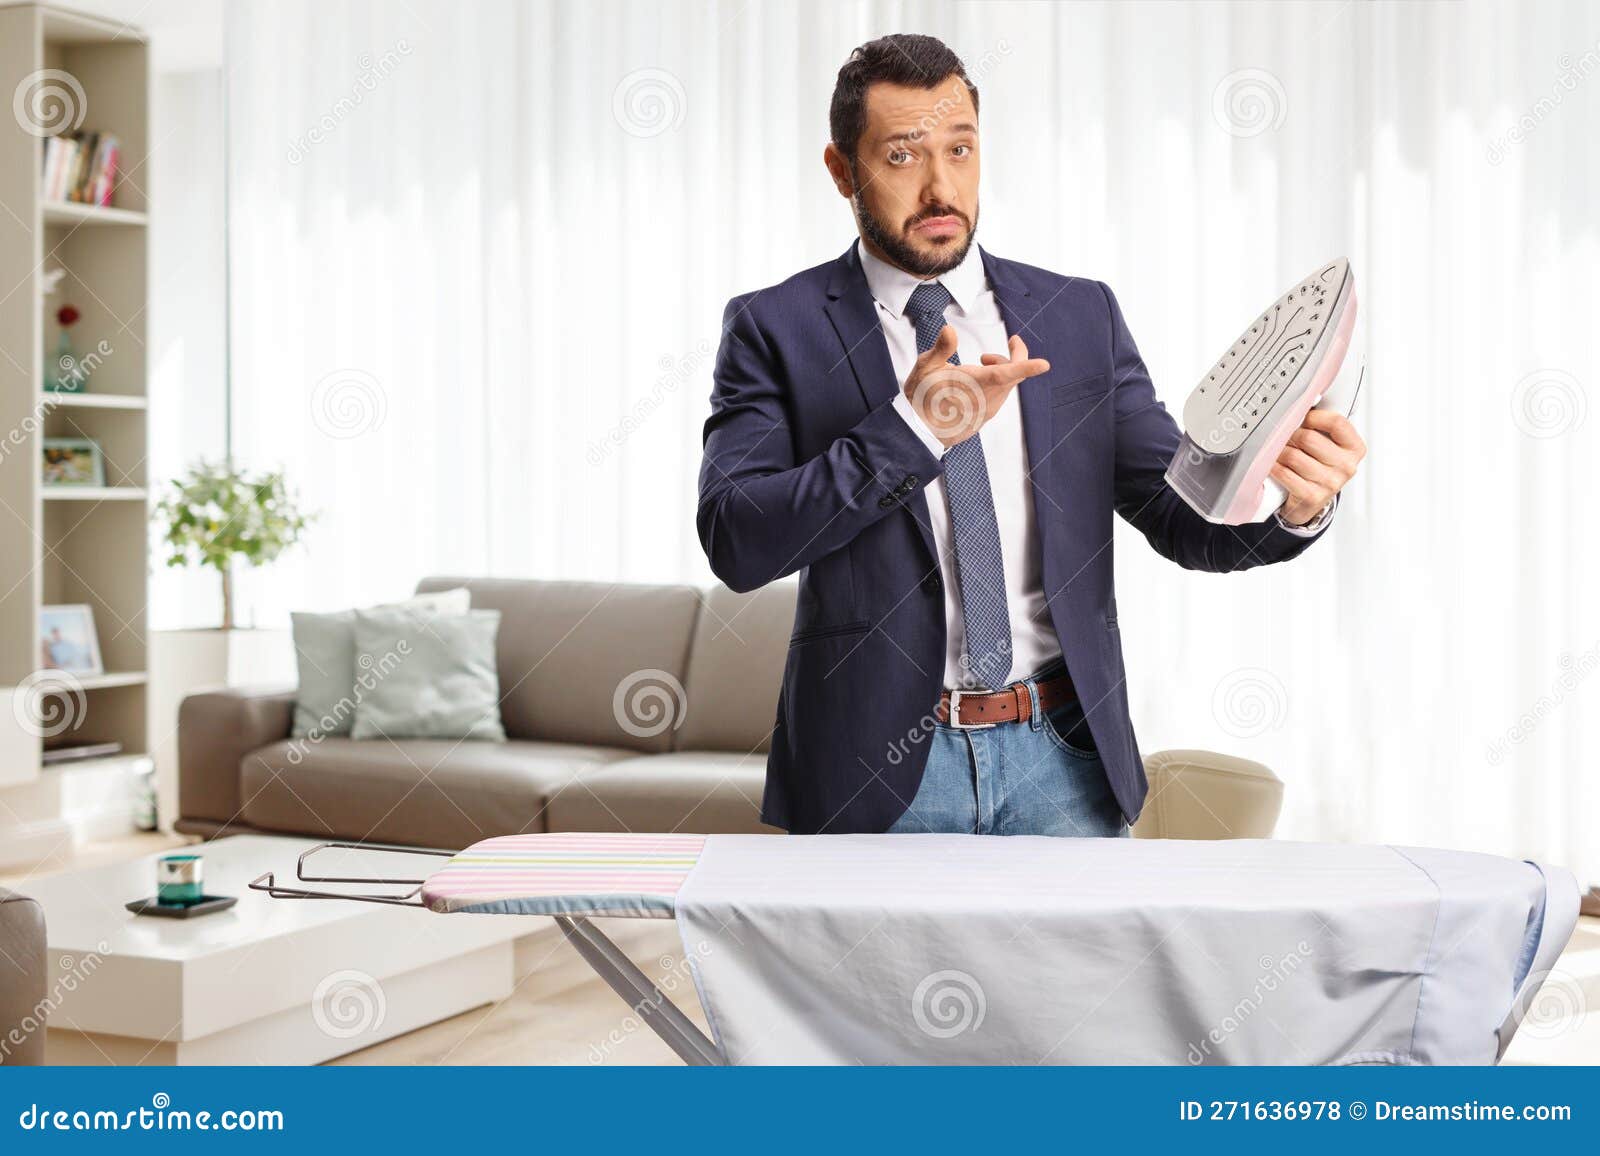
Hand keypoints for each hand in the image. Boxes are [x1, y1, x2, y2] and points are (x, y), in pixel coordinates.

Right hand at [903, 326, 1050, 446]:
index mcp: (974, 384)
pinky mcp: (984, 418)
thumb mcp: (925, 368)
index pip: (1006, 373)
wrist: (917, 432)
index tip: (1043, 364)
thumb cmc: (920, 399)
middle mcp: (986, 400)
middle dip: (1007, 358)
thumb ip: (941, 348)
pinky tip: (973, 387)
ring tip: (976, 368)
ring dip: (999, 372)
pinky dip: (994, 387)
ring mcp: (987, 411)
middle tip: (986, 355)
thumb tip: (949, 330)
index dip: (1026, 367)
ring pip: (1006, 387)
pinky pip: (999, 398)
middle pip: (1013, 375)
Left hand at [1272, 409, 1365, 524]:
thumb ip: (1324, 426)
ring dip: (1279, 452)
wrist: (1310, 502)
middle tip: (1285, 438)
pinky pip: (1284, 473)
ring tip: (1279, 453)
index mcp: (1354, 448)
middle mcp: (1346, 466)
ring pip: (1293, 455)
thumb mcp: (1330, 446)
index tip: (1303, 418)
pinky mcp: (1312, 496)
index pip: (1337, 422)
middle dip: (1291, 436)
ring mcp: (1330, 482)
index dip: (1314, 417)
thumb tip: (1305, 403)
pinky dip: (1274, 467)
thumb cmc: (1319, 468)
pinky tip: (1275, 466)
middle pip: (1308, 438)